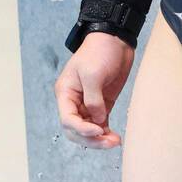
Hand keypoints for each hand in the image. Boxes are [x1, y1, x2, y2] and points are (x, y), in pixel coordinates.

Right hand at [54, 31, 134, 148]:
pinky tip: (115, 138)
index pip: (68, 119)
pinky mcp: (102, 104)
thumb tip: (98, 120)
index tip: (98, 130)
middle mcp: (74, 101)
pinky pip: (100, 124)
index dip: (81, 129)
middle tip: (109, 142)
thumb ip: (93, 100)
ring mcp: (88, 103)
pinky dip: (106, 133)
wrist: (116, 40)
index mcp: (66, 92)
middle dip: (91, 139)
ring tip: (115, 142)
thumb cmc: (99, 51)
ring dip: (100, 139)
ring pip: (89, 130)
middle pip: (76, 130)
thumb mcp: (93, 74)